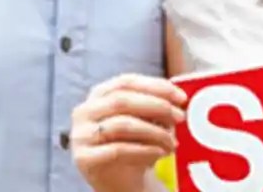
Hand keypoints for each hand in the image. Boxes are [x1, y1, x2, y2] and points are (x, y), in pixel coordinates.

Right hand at [71, 73, 186, 191]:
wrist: (119, 182)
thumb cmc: (133, 144)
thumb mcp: (143, 121)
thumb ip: (155, 106)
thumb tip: (179, 98)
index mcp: (98, 94)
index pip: (127, 82)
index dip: (155, 86)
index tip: (181, 97)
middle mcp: (84, 111)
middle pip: (122, 100)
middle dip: (156, 107)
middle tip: (180, 117)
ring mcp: (81, 135)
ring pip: (121, 125)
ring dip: (154, 132)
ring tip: (172, 142)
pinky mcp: (84, 158)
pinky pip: (118, 150)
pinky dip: (144, 150)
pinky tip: (161, 153)